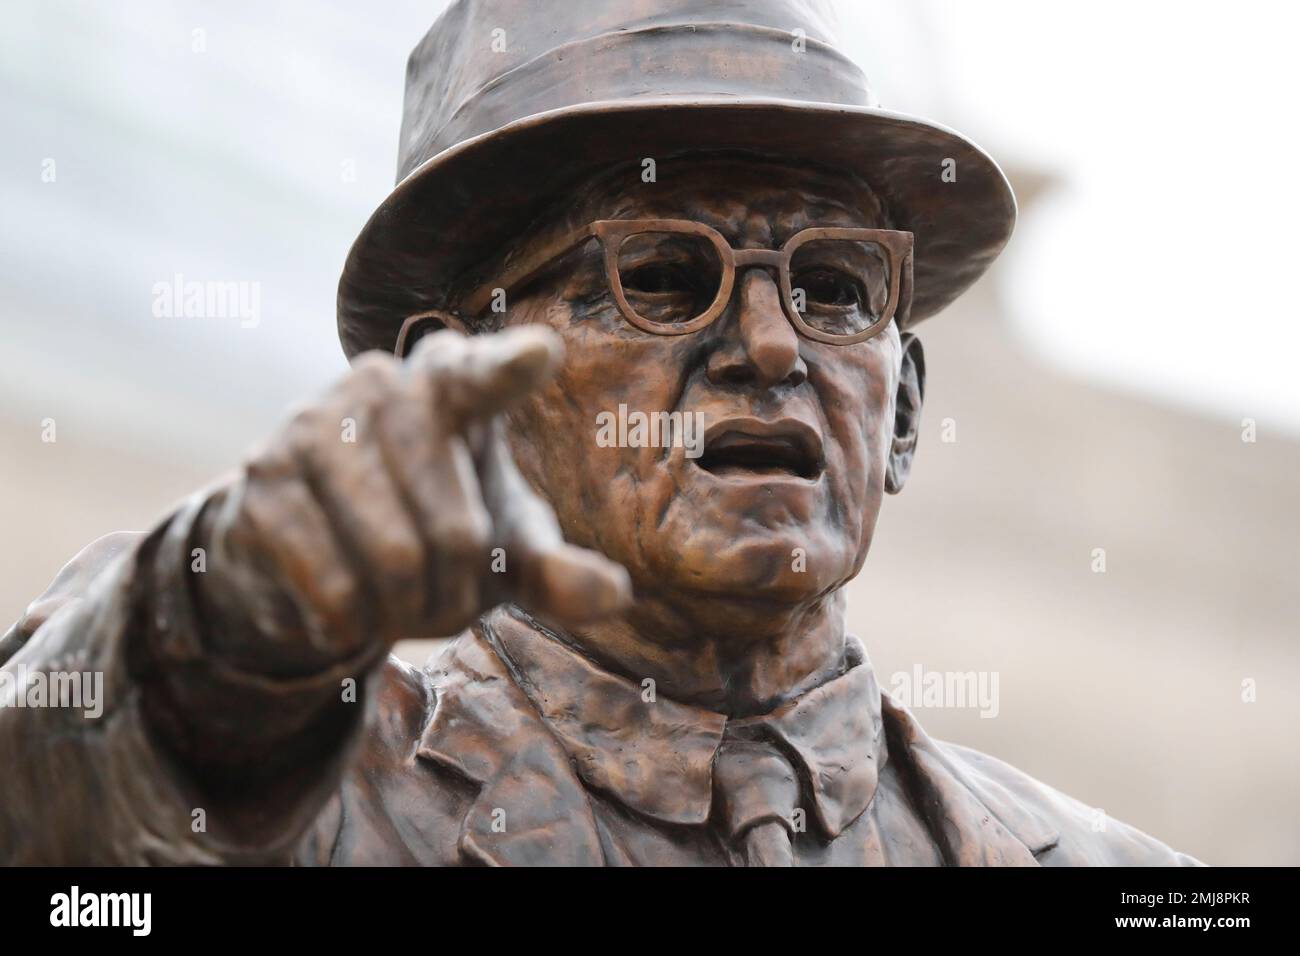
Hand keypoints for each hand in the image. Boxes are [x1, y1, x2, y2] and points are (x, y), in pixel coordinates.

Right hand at [202, 327, 629, 673]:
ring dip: (405, 613)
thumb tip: (616, 594)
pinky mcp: (262, 476)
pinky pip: (333, 585)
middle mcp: (382, 383)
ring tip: (391, 597)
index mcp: (452, 383)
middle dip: (457, 594)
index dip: (509, 367)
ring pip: (395, 561)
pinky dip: (351, 622)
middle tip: (438, 594)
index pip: (483, 376)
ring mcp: (313, 421)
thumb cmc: (432, 534)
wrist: (312, 554)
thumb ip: (557, 572)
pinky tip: (341, 602)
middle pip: (458, 535)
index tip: (541, 355)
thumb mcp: (503, 554)